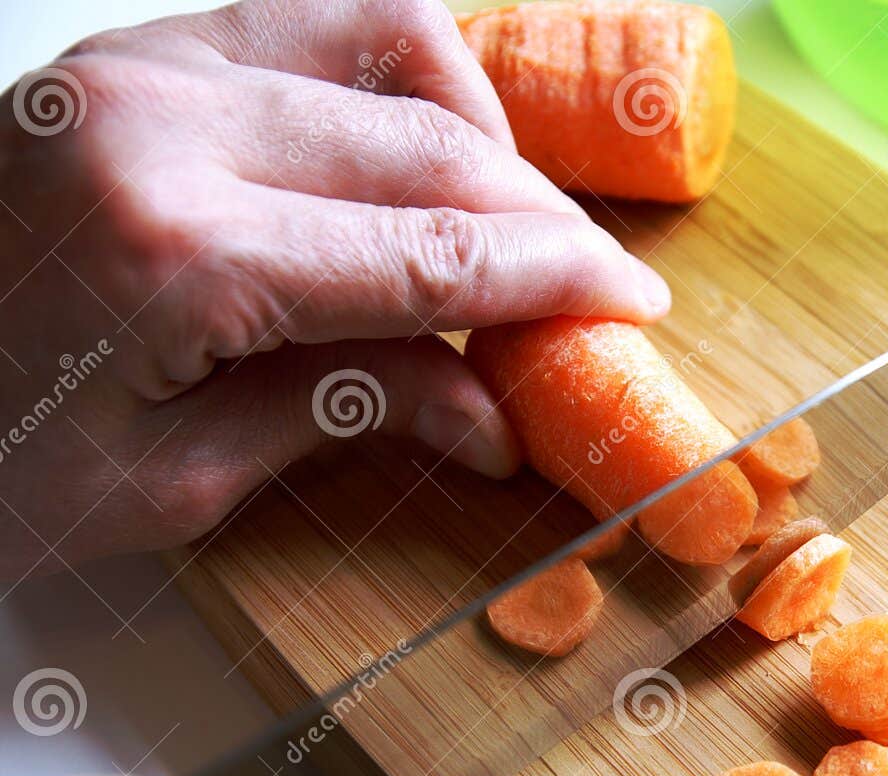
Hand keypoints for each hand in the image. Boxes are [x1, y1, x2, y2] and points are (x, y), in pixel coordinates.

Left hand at [0, 0, 669, 581]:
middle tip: (585, 290)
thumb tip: (493, 414)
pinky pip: (305, 18)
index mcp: (180, 253)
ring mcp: (138, 65)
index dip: (557, 280)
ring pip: (388, 42)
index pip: (438, 251)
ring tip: (500, 218)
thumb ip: (348, 416)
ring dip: (476, 126)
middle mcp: (164, 123)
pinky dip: (391, 70)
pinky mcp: (122, 52)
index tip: (633, 303)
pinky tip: (409, 145)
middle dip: (538, 220)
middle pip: (434, 143)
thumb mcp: (169, 484)